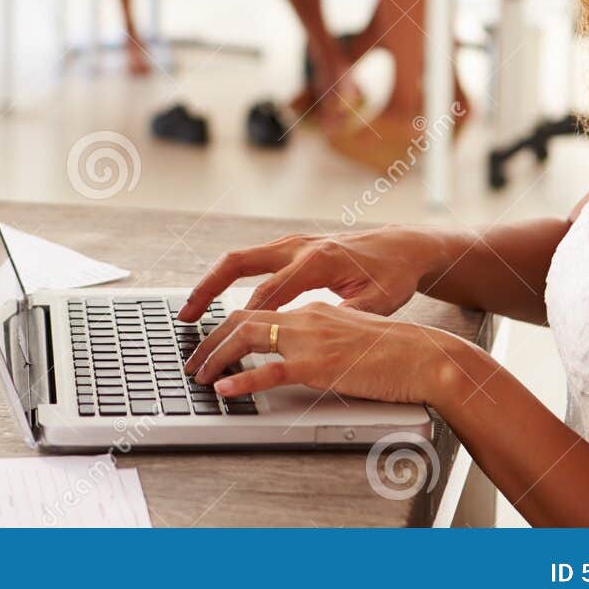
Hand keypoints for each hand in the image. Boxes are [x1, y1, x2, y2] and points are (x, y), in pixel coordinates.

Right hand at [177, 226, 449, 322]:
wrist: (404, 247)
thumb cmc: (393, 277)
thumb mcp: (377, 304)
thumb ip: (344, 319)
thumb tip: (316, 340)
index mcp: (319, 261)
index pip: (269, 292)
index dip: (244, 320)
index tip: (223, 344)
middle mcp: (300, 247)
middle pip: (239, 263)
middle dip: (207, 289)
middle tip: (185, 317)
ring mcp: (294, 243)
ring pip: (240, 258)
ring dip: (211, 282)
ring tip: (190, 311)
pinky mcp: (293, 247)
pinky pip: (252, 260)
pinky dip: (229, 277)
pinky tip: (217, 299)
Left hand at [184, 303, 467, 403]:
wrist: (428, 356)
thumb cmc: (398, 353)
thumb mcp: (353, 337)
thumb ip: (324, 341)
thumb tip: (300, 359)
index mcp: (315, 310)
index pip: (259, 309)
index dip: (227, 324)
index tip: (209, 340)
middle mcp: (308, 317)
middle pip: (242, 318)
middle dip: (210, 338)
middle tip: (192, 360)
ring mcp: (312, 339)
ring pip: (248, 338)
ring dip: (216, 356)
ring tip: (199, 376)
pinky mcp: (320, 364)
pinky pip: (270, 371)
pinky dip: (243, 381)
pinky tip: (226, 391)